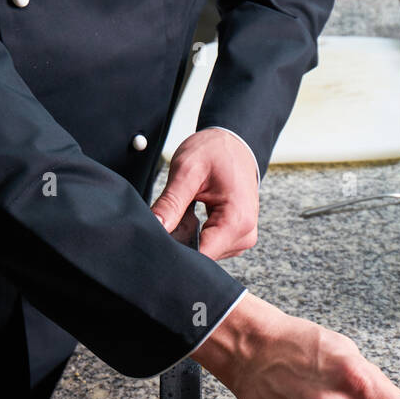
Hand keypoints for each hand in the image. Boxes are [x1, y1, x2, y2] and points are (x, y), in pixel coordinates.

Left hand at [151, 128, 259, 259]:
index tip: (160, 235)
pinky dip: (196, 234)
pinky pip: (211, 246)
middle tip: (174, 212)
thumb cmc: (215, 151)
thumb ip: (170, 202)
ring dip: (188, 236)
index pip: (202, 255)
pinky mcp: (236, 238)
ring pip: (205, 253)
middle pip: (203, 256)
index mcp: (238, 220)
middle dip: (181, 239)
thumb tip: (154, 227)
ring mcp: (243, 239)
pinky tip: (194, 215)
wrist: (234, 142)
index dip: (176, 249)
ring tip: (187, 209)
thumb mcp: (187, 171)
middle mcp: (245, 235)